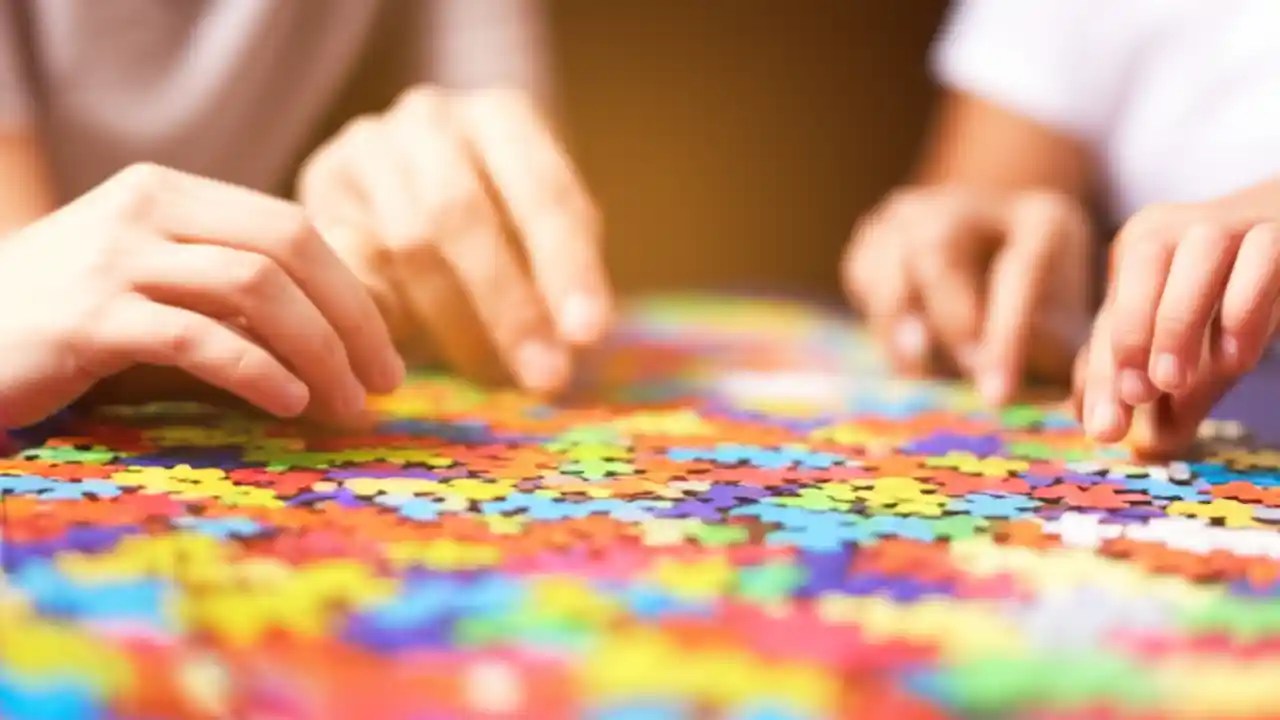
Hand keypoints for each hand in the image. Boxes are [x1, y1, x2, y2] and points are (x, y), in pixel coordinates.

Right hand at [0, 163, 402, 428]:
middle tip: (385, 384)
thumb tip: (336, 333)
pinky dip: (260, 372)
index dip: (351, 291)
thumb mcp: (151, 282)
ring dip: (320, 352)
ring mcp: (113, 259)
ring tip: (347, 407)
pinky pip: (201, 339)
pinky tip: (292, 404)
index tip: (384, 352)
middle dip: (352, 320)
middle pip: (288, 248)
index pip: (291, 226)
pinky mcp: (88, 319)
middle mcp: (145, 209)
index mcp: (169, 192)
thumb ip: (225, 288)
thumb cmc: (63, 321)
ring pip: (256, 289)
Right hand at [296, 85, 612, 394]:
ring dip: (455, 324)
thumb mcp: (544, 233)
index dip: (567, 267)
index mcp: (503, 117)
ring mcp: (369, 146)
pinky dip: (385, 315)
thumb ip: (559, 273)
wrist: (406, 182)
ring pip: (407, 243)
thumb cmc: (500, 217)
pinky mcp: (322, 184)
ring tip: (493, 378)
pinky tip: (414, 359)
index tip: (587, 337)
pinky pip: (350, 261)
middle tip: (543, 377)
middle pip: (463, 214)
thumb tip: (577, 341)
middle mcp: (431, 118)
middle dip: (508, 305)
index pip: (544, 192)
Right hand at [843, 186, 1092, 403]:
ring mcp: (917, 210)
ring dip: (900, 329)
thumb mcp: (1068, 327)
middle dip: (943, 319)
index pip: (1018, 273)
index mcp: (1039, 220)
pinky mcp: (877, 230)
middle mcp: (972, 203)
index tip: (996, 397)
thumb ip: (1052, 354)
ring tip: (919, 373)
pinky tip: (906, 340)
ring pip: (890, 263)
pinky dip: (878, 317)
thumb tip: (1031, 396)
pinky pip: (862, 276)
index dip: (1004, 337)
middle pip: (937, 248)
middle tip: (956, 375)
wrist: (1000, 256)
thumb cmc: (1043, 308)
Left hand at [1075, 181, 1279, 454]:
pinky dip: (1246, 307)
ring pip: (1201, 248)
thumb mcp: (1194, 345)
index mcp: (1143, 250)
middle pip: (1143, 258)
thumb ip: (1171, 389)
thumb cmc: (1236, 297)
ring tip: (1175, 381)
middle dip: (1131, 330)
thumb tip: (1150, 444)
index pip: (1112, 310)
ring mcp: (1239, 221)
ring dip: (1180, 318)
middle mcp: (1183, 227)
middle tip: (1139, 395)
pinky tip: (1235, 358)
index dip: (1104, 370)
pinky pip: (1265, 256)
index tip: (1106, 428)